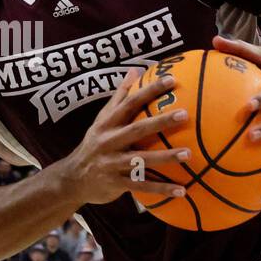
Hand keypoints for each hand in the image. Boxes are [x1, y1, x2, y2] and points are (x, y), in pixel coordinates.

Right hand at [56, 69, 190, 204]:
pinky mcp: (115, 184)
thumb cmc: (94, 144)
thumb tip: (135, 70)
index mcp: (107, 124)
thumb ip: (119, 96)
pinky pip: (141, 186)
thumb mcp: (101, 119)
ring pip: (140, 160)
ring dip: (165, 157)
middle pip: (136, 129)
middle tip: (185, 114)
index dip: (150, 91)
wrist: (72, 179)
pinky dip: (161, 189)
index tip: (172, 80)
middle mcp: (108, 141)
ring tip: (188, 154)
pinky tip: (182, 190)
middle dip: (160, 122)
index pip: (129, 102)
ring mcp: (111, 164)